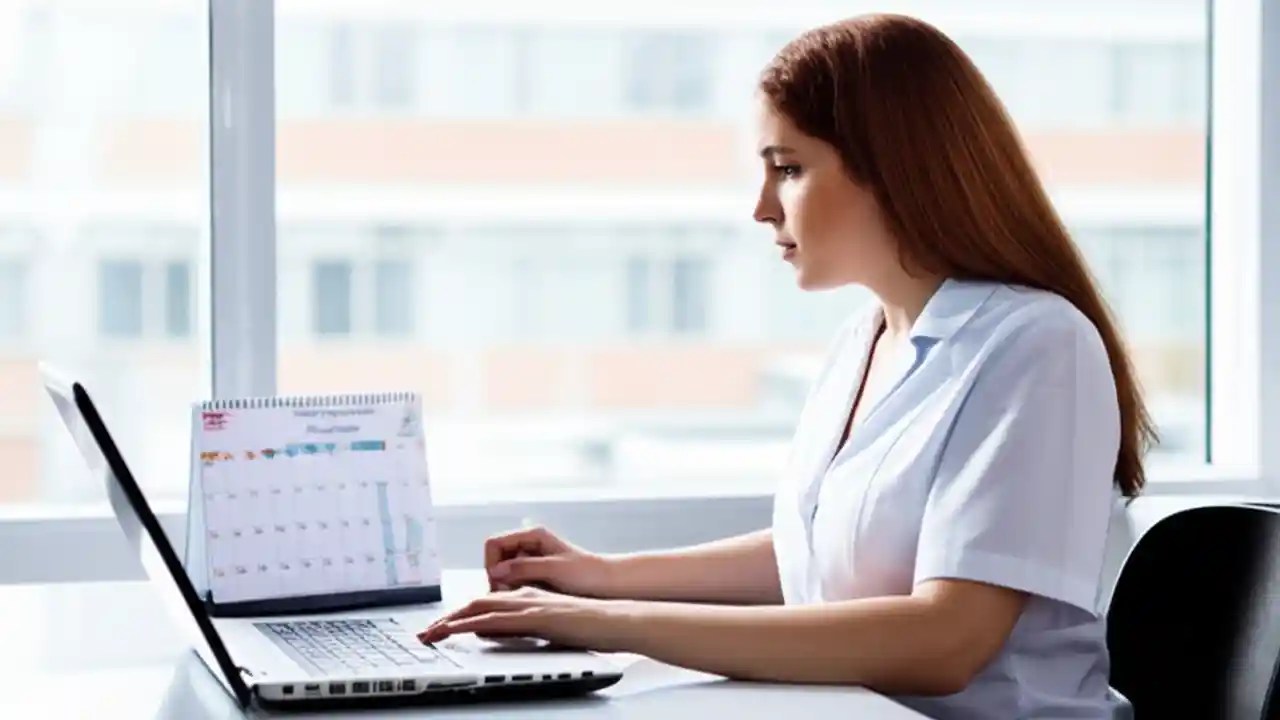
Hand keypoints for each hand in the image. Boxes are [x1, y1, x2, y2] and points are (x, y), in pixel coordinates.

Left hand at [416, 586, 631, 651]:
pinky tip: (453, 632)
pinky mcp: (533, 617)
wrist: (616, 618)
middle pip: (475, 603)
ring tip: (428, 635)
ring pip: (477, 609)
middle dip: (447, 618)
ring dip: (449, 622)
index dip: (462, 615)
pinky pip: (493, 620)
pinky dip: (468, 625)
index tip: (443, 629)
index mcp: (529, 597)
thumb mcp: (554, 627)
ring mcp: (527, 605)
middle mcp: (524, 596)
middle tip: (425, 634)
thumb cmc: (593, 625)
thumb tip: (510, 637)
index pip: (488, 604)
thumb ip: (530, 629)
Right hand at [484, 525, 614, 596]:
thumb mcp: (554, 569)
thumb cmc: (589, 574)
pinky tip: (528, 602)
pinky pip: (514, 585)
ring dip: (506, 589)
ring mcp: (531, 562)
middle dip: (498, 579)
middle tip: (510, 597)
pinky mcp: (536, 578)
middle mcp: (529, 546)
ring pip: (503, 575)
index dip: (492, 565)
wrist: (610, 585)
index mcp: (532, 535)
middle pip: (495, 561)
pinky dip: (515, 594)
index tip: (500, 584)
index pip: (493, 544)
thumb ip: (523, 568)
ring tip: (522, 600)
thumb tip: (496, 572)